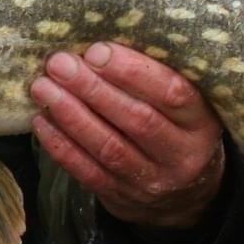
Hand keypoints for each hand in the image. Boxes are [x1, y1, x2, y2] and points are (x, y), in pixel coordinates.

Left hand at [30, 42, 223, 230]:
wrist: (186, 197)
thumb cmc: (177, 129)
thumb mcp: (185, 106)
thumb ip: (155, 78)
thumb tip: (99, 45)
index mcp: (202, 122)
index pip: (173, 94)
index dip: (133, 71)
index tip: (96, 50)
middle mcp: (181, 155)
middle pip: (136, 120)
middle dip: (93, 89)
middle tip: (59, 64)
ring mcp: (152, 182)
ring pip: (109, 147)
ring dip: (71, 115)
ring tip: (43, 88)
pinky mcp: (122, 198)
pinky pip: (88, 173)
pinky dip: (62, 146)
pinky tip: (42, 121)